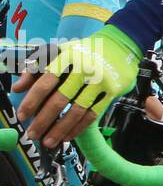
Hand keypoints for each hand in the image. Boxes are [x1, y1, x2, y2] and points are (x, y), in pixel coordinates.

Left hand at [16, 27, 140, 146]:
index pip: (46, 82)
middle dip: (44, 120)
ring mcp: (100, 80)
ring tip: (48, 141)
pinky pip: (93, 114)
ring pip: (77, 110)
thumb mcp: (59, 50)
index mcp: (68, 57)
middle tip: (33, 134)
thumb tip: (18, 88)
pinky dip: (79, 127)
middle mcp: (85, 68)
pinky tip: (68, 135)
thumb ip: (36, 67)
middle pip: (60, 99)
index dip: (32, 100)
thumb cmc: (85, 50)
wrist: (121, 44)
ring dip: (60, 129)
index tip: (23, 115)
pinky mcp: (112, 90)